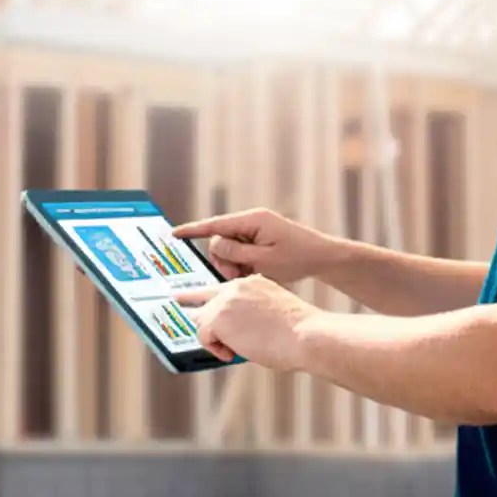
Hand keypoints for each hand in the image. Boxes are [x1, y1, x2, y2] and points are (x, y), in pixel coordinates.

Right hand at [172, 208, 340, 284]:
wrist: (323, 257)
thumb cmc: (298, 258)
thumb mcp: (264, 259)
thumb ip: (236, 253)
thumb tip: (215, 245)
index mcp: (252, 220)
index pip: (215, 225)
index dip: (193, 230)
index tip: (174, 234)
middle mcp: (251, 221)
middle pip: (221, 240)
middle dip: (224, 260)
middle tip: (238, 276)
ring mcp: (256, 230)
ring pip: (229, 249)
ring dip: (234, 265)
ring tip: (251, 275)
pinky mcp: (260, 239)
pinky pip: (241, 252)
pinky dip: (243, 264)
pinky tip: (256, 272)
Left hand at [174, 275, 320, 369]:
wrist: (305, 334)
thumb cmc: (298, 332)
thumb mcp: (273, 314)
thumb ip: (250, 316)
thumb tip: (234, 335)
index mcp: (252, 283)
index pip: (223, 287)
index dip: (208, 294)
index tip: (194, 294)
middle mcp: (236, 287)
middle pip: (202, 295)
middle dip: (188, 300)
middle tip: (174, 299)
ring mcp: (225, 300)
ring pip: (201, 320)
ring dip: (212, 339)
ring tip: (232, 350)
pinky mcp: (217, 317)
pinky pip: (204, 337)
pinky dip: (216, 349)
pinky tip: (233, 353)